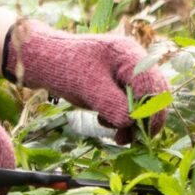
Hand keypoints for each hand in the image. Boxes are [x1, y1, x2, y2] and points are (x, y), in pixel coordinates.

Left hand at [4, 18, 170, 141]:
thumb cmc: (62, 66)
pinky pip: (130, 105)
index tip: (138, 132)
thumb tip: (130, 122)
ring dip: (133, 122)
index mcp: (129, 54)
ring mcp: (126, 74)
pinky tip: (106, 123)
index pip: (152, 86)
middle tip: (130, 140)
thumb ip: (111, 103)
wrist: (41, 61)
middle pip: (154, 95)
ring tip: (117, 137)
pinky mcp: (117, 86)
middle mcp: (133, 62)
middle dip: (144, 120)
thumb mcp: (87, 86)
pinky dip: (123, 118)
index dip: (150, 111)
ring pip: (144, 103)